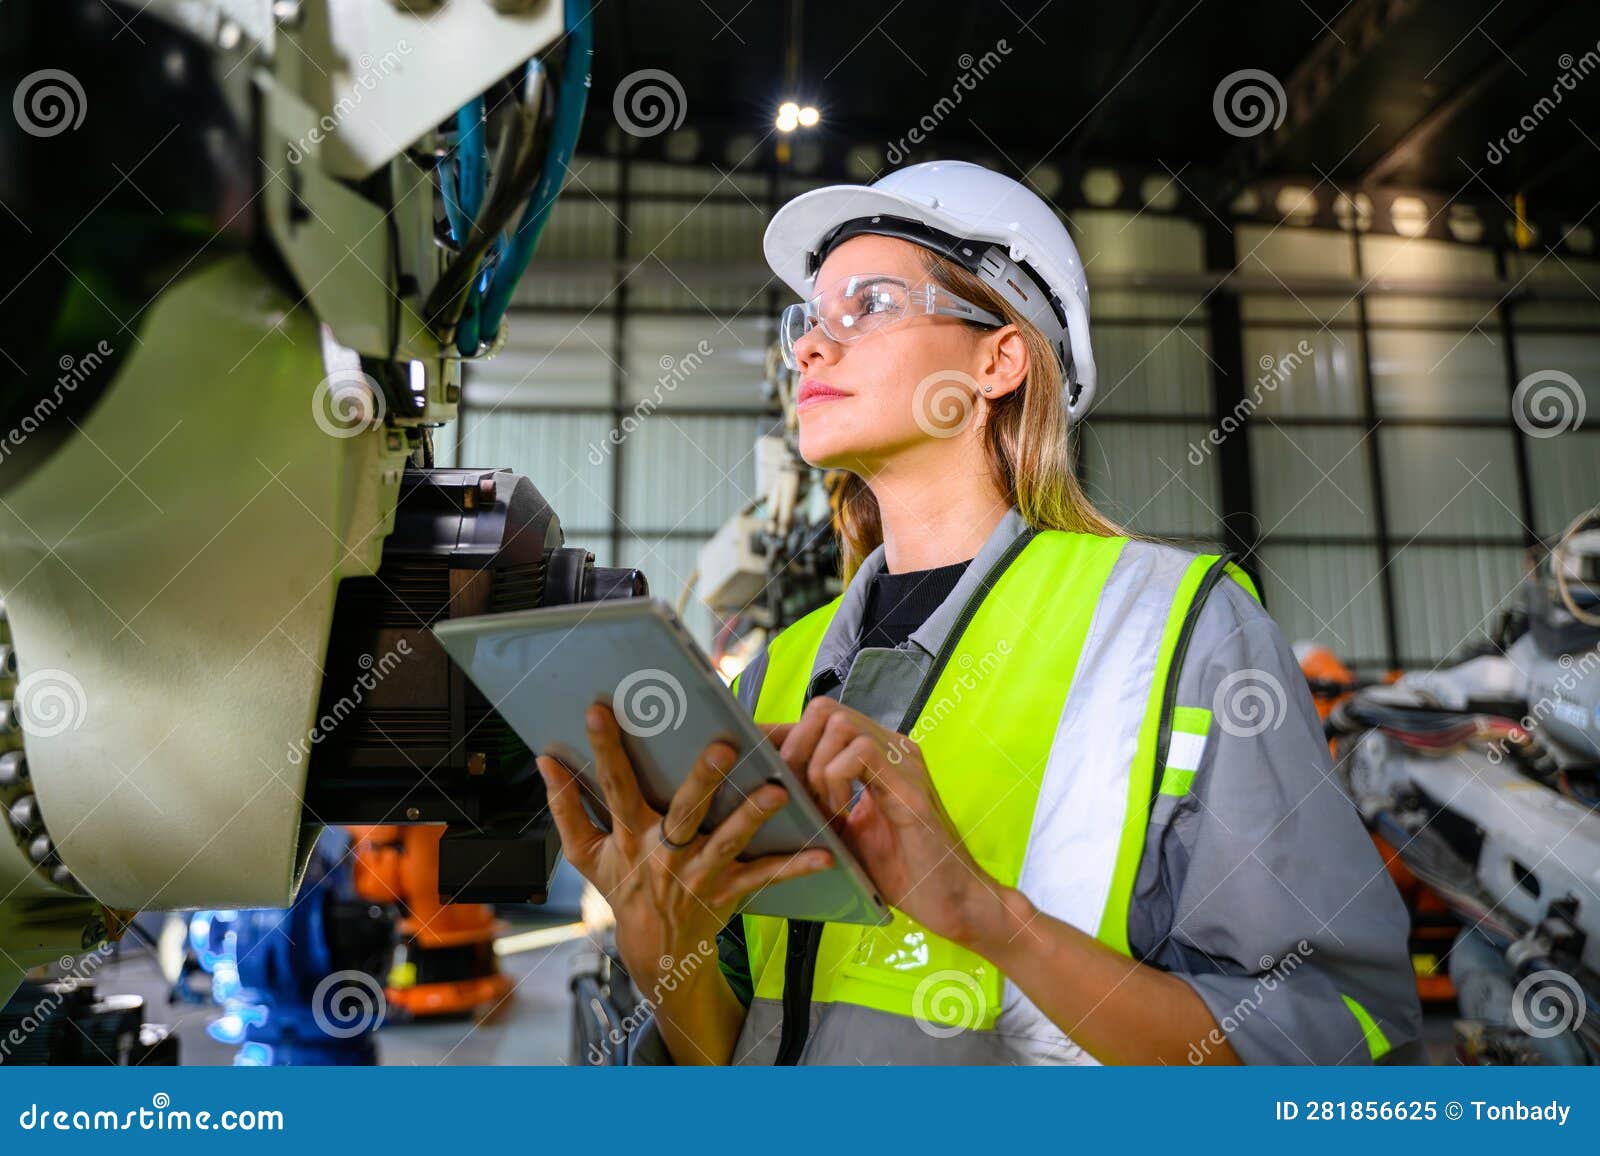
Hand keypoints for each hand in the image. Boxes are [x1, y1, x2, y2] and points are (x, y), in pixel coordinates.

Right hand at [536, 703, 831, 994]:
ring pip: (729, 842)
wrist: (655, 953)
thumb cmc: (623, 889)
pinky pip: (765, 878)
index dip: (604, 750)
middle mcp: (665, 853)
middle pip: (684, 812)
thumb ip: (565, 807)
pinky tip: (825, 854)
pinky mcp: (729, 891)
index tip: (598, 710)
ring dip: (753, 817)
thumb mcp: (584, 856)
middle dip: (702, 780)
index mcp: (629, 837)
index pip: (613, 787)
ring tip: (779, 793)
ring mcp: (699, 874)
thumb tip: (544, 761)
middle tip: (723, 747)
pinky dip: (795, 867)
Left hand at [763, 697, 1022, 951]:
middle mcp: (892, 747)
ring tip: (825, 808)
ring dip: (817, 768)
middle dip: (796, 747)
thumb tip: (768, 785)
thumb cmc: (902, 870)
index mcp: (877, 754)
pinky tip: (843, 814)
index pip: (819, 719)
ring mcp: (904, 762)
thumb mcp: (845, 829)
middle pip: (824, 709)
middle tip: (795, 791)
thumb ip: (817, 800)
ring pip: (839, 724)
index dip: (781, 733)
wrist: (954, 901)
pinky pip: (861, 754)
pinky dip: (838, 781)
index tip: (753, 758)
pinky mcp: (910, 785)